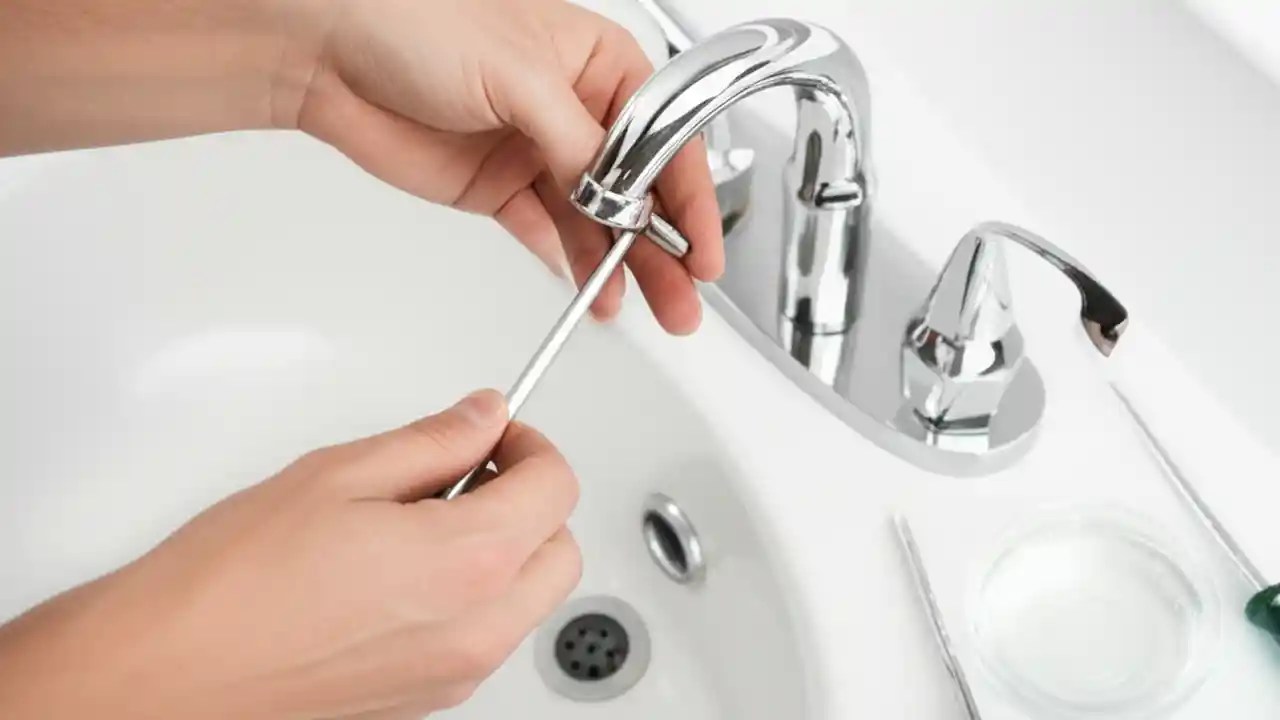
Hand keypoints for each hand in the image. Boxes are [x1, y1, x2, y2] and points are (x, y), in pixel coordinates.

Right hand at [0, 390, 581, 718]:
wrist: (164, 676)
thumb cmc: (229, 586)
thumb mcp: (337, 475)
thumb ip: (431, 442)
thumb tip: (480, 418)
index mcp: (467, 562)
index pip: (556, 487)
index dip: (531, 445)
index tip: (496, 432)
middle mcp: (475, 629)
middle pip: (559, 549)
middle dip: (530, 499)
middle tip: (471, 468)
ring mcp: (454, 674)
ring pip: (529, 598)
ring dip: (505, 549)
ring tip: (428, 519)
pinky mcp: (426, 700)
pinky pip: (486, 636)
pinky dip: (474, 595)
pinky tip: (406, 569)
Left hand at [278, 0, 724, 333]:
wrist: (326, 51)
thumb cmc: (413, 18)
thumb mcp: (519, 75)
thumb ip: (578, 146)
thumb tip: (618, 200)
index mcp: (597, 63)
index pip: (664, 137)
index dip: (687, 198)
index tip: (700, 248)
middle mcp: (574, 109)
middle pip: (637, 188)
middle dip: (662, 245)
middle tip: (681, 297)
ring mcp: (536, 151)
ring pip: (596, 219)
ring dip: (619, 264)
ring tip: (642, 307)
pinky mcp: (499, 187)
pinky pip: (547, 233)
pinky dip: (569, 263)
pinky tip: (591, 288)